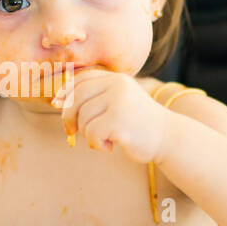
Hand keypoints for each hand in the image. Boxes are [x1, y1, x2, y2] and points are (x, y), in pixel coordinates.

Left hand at [52, 70, 169, 163]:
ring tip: (104, 140)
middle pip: (75, 98)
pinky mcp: (119, 120)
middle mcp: (117, 85)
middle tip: (71, 132)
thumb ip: (96, 97)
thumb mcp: (119, 102)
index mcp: (116, 78)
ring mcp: (119, 102)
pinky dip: (96, 144)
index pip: (80, 80)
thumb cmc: (138, 123)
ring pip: (83, 118)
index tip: (59, 107)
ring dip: (88, 135)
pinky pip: (92, 133)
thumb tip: (57, 99)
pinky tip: (110, 146)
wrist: (168, 137)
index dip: (65, 94)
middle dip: (68, 117)